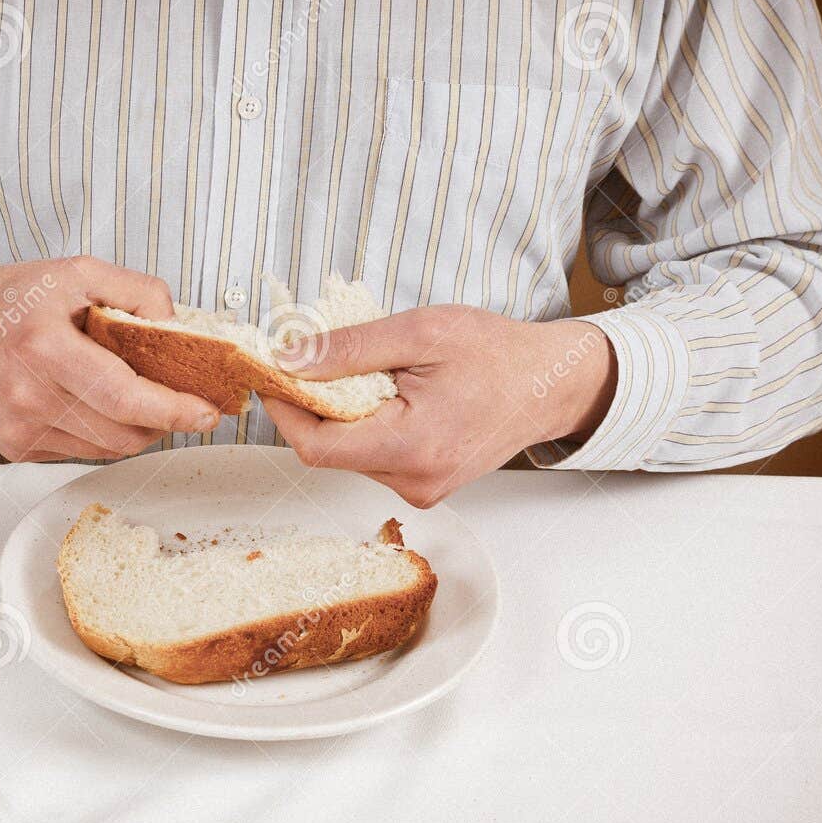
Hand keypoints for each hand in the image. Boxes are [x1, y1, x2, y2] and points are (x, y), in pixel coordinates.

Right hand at [0, 257, 221, 459]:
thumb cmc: (3, 300)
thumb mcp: (71, 271)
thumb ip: (132, 289)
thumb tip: (175, 324)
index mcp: (44, 346)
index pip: (125, 396)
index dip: (174, 409)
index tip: (206, 412)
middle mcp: (29, 394)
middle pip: (124, 432)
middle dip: (163, 421)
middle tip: (181, 400)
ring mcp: (21, 429)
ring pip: (108, 448)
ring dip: (136, 429)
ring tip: (137, 397)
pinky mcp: (16, 449)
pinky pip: (81, 451)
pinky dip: (102, 433)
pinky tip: (93, 404)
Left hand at [265, 306, 615, 506]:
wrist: (550, 385)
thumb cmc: (496, 353)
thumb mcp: (420, 332)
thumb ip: (349, 349)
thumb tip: (289, 360)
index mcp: (412, 447)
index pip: (316, 446)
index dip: (284, 410)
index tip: (271, 374)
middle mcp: (414, 481)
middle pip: (330, 450)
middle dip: (313, 406)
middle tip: (311, 359)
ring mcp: (421, 490)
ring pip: (351, 454)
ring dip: (342, 414)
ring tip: (367, 373)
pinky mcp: (425, 486)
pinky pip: (374, 457)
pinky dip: (367, 425)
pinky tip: (387, 395)